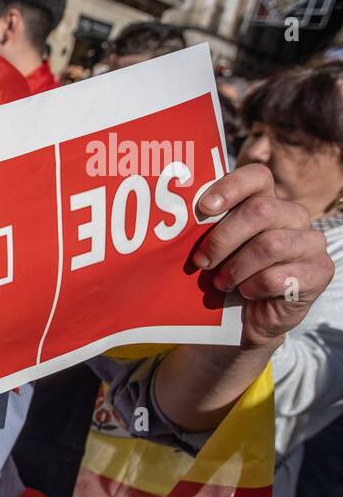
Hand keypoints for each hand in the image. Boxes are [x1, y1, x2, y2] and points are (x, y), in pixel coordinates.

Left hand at [193, 163, 333, 347]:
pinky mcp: (320, 272)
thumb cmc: (228, 277)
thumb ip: (206, 230)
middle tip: (201, 261)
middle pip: (260, 210)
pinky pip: (278, 276)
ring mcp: (310, 243)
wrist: (249, 319)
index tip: (203, 208)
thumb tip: (176, 220)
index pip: (257, 176)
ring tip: (222, 282)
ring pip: (269, 244)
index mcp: (267, 202)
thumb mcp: (215, 250)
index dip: (230, 187)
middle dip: (222, 238)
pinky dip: (252, 288)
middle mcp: (293, 216)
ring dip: (236, 267)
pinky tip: (247, 293)